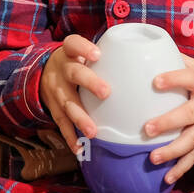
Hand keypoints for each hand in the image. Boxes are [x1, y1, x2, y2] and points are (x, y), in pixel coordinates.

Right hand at [39, 34, 109, 153]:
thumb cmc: (76, 61)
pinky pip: (61, 123)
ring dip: (80, 118)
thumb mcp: (82, 52)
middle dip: (90, 83)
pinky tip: (80, 148)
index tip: (97, 54)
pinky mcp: (53, 108)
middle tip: (106, 93)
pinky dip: (70, 137)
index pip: (74, 44)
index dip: (84, 49)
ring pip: (68, 103)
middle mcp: (61, 70)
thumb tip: (150, 60)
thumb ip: (107, 55)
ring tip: (93, 131)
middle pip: (74, 74)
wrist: (43, 72)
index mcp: (69, 52)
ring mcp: (55, 90)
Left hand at [142, 53, 193, 184]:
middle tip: (148, 129)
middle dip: (169, 123)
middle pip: (189, 115)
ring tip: (153, 158)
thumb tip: (143, 50)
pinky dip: (181, 169)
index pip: (190, 78)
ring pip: (192, 141)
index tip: (156, 81)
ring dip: (173, 151)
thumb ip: (174, 60)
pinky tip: (166, 178)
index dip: (174, 79)